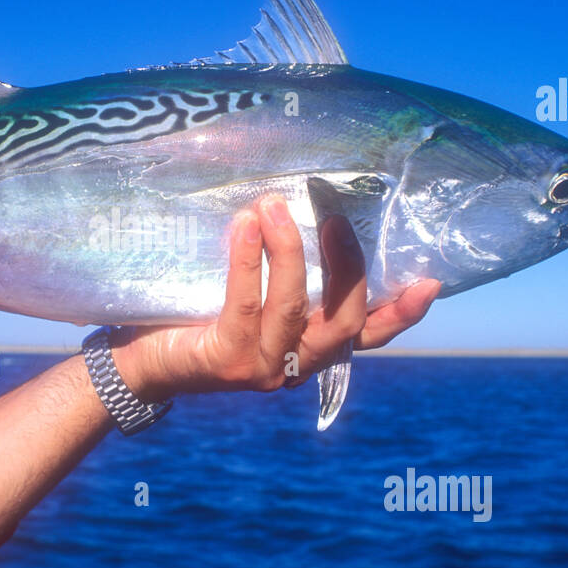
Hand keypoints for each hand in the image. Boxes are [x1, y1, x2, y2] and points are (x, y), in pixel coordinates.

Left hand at [112, 194, 440, 400]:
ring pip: (296, 309)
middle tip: (335, 217)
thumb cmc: (193, 318)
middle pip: (344, 322)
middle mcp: (294, 366)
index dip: (401, 313)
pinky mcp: (226, 361)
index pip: (368, 336)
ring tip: (275, 205)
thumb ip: (279, 271)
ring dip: (290, 252)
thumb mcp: (247, 297)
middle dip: (347, 266)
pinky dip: (249, 261)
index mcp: (308, 349)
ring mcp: (262, 368)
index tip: (431, 282)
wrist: (137, 363)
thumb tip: (293, 199)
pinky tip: (245, 226)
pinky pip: (246, 304)